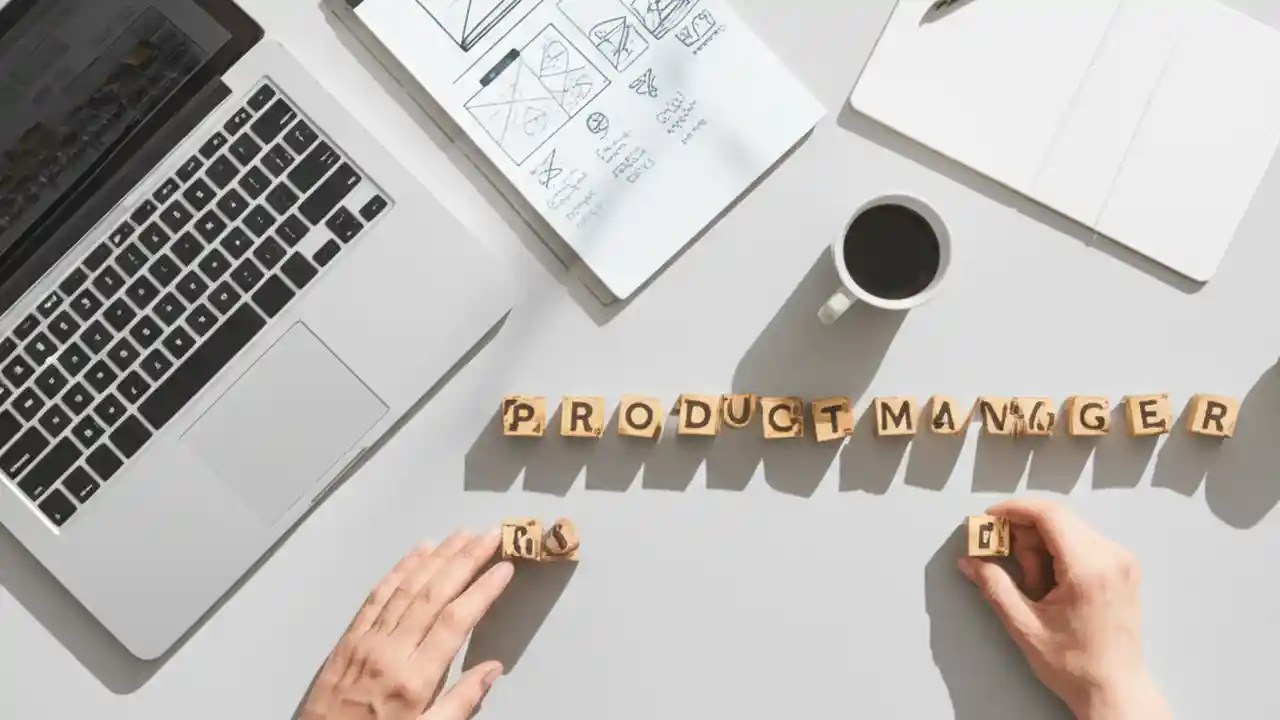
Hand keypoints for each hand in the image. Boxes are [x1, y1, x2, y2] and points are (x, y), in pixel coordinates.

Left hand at [300, 531, 513, 719]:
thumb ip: (461, 702)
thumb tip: (493, 668)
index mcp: (415, 680)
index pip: (456, 622)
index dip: (482, 590)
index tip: (504, 567)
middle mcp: (391, 652)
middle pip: (434, 594)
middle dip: (465, 560)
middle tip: (490, 534)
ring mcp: (367, 640)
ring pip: (407, 588)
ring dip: (437, 557)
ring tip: (462, 535)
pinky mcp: (349, 637)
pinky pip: (378, 595)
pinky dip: (400, 569)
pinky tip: (418, 551)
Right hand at [958, 499, 1169, 719]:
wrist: (1115, 689)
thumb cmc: (1072, 664)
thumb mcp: (1024, 626)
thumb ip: (994, 587)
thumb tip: (968, 560)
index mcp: (1089, 568)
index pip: (1050, 515)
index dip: (1014, 509)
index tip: (987, 518)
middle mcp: (1111, 556)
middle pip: (1057, 520)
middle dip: (1023, 534)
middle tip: (1002, 560)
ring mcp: (1121, 560)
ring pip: (1068, 530)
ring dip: (1040, 547)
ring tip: (1032, 584)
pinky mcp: (1123, 568)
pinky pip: (1082, 543)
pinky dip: (1057, 554)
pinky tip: (1049, 583)